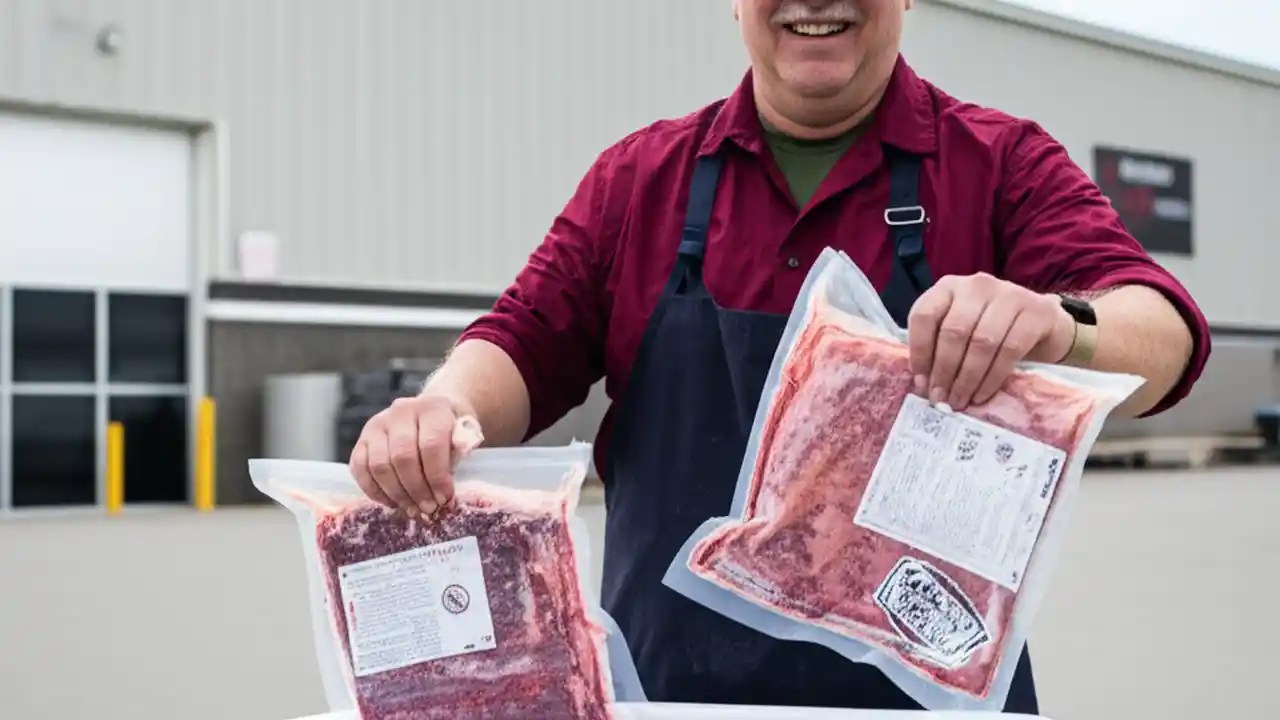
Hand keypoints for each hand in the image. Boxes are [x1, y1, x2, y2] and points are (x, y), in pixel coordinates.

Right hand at [349, 394, 483, 517]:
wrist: (431, 410)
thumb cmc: (451, 428)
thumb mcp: (467, 432)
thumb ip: (463, 449)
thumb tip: (452, 473)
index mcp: (432, 408)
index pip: (431, 445)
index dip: (437, 477)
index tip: (444, 498)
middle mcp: (401, 412)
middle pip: (402, 458)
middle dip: (416, 490)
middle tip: (428, 509)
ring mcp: (377, 424)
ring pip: (379, 466)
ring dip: (396, 494)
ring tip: (412, 509)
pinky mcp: (361, 439)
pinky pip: (359, 468)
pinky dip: (374, 491)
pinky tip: (392, 502)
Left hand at [907, 273, 1074, 410]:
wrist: (1043, 324)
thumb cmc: (991, 330)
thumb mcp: (961, 329)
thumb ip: (938, 346)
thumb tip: (921, 384)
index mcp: (949, 287)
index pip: (924, 314)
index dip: (919, 351)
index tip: (920, 382)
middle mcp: (977, 285)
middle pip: (954, 331)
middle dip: (944, 371)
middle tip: (940, 399)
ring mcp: (1009, 295)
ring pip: (982, 342)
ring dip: (967, 378)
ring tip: (959, 401)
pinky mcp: (1036, 312)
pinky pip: (1009, 350)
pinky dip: (992, 378)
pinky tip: (982, 395)